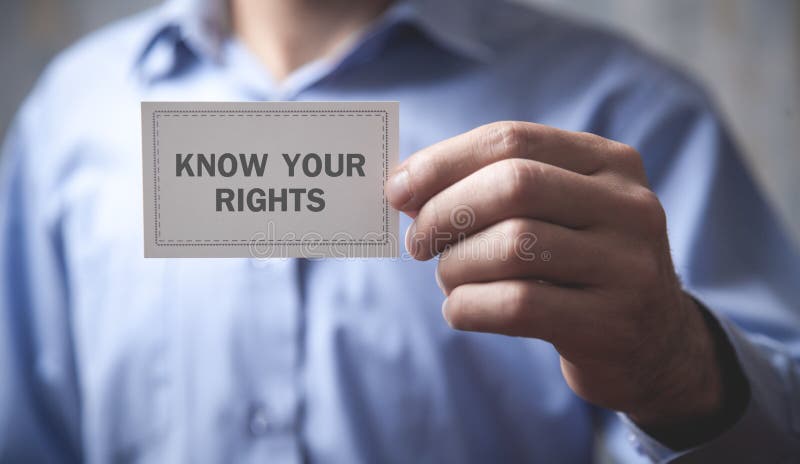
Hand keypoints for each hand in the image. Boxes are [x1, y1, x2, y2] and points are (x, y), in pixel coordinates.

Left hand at [386, 121, 731, 444]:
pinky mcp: (612, 325)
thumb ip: (491, 190)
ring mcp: (628, 266)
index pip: (512, 139)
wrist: (654, 345)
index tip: (398, 189)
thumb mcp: (555, 214)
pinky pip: (517, 305)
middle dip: (445, 212)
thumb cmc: (578, 267)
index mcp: (610, 163)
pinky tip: (460, 310)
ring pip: (513, 246)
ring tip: (449, 278)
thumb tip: (404, 186)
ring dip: (456, 265)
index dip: (443, 161)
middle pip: (513, 186)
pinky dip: (468, 307)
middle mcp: (629, 206)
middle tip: (417, 242)